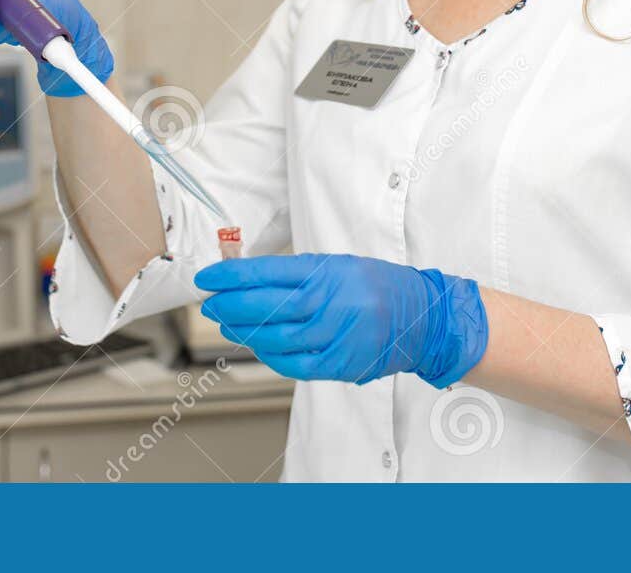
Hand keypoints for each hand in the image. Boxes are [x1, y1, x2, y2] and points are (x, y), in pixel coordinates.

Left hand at [194, 253, 487, 386]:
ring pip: (277, 338)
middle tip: (210, 303)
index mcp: (329, 271)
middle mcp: (333, 302)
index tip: (208, 276)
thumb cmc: (374, 286)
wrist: (422, 317)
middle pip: (268, 306)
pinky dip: (271, 356)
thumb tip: (246, 278)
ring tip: (226, 323)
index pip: (269, 272)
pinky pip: (295, 364)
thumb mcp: (338, 265)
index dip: (233, 276)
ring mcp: (338, 335)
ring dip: (245, 332)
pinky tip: (258, 345)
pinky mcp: (342, 363)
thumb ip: (297, 273)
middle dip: (231, 305)